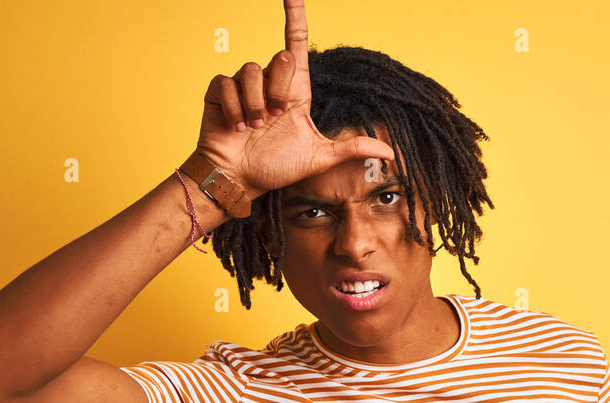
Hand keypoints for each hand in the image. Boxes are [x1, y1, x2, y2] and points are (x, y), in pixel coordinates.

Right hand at [195, 0, 395, 198]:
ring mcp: (243, 86)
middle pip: (281, 57)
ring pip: (252, 70)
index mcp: (294, 91)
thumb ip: (352, 148)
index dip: (294, 14)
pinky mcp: (220, 91)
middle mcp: (269, 83)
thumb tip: (390, 151)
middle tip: (275, 118)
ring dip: (255, 104)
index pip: (294, 42)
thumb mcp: (319, 158)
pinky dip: (234, 109)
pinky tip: (236, 127)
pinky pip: (227, 83)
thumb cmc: (276, 168)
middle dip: (280, 90)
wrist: (241, 180)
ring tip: (254, 128)